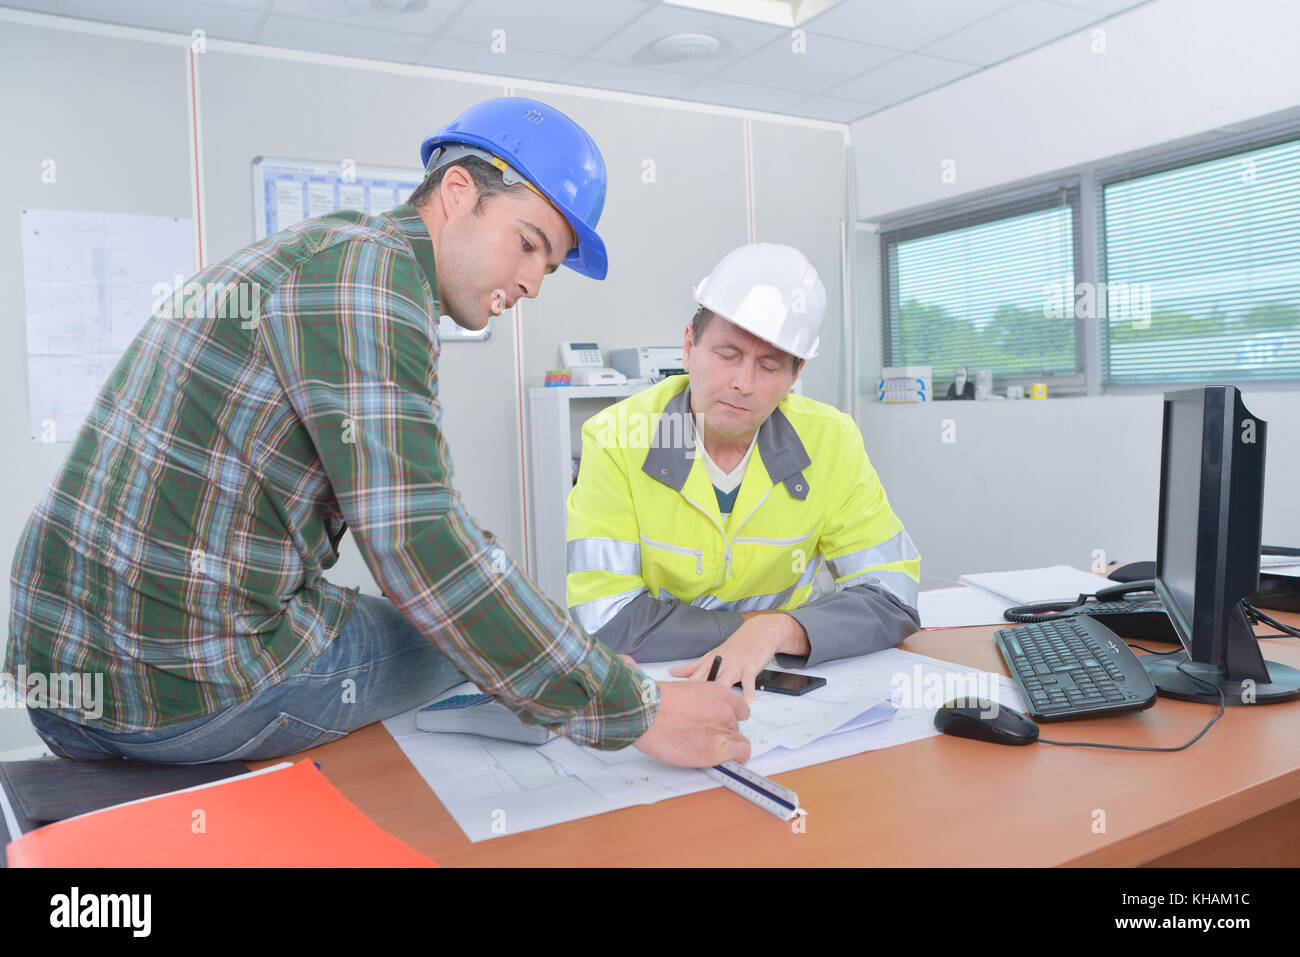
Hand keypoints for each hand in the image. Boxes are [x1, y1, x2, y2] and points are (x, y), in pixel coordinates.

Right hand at [633, 679, 750, 766]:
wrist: (644, 712)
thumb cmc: (657, 702)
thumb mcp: (689, 690)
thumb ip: (704, 703)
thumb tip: (705, 714)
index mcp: (719, 693)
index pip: (740, 710)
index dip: (730, 720)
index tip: (723, 726)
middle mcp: (724, 711)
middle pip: (736, 728)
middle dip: (723, 734)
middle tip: (704, 738)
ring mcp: (721, 730)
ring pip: (739, 743)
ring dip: (725, 747)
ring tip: (703, 748)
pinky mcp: (715, 751)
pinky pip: (740, 756)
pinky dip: (734, 760)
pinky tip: (721, 760)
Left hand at [668, 613, 807, 701]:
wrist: (758, 632)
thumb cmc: (735, 647)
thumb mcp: (712, 655)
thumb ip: (693, 667)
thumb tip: (673, 673)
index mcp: (709, 662)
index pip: (693, 676)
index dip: (683, 688)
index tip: (673, 698)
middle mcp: (720, 664)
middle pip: (706, 680)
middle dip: (697, 694)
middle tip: (690, 708)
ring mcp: (735, 666)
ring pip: (724, 681)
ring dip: (721, 694)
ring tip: (716, 709)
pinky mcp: (750, 668)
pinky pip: (748, 682)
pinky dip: (748, 692)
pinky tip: (746, 702)